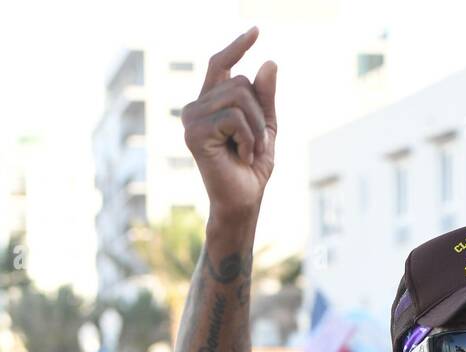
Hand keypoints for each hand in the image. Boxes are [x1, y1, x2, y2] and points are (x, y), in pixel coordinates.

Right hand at [182, 28, 276, 219]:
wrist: (242, 202)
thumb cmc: (251, 169)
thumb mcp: (265, 128)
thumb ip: (265, 98)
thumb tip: (269, 62)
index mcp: (210, 103)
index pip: (220, 65)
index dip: (237, 46)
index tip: (256, 30)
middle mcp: (196, 107)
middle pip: (240, 83)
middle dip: (260, 114)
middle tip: (256, 145)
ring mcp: (191, 118)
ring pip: (239, 98)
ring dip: (256, 129)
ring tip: (249, 152)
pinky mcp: (194, 132)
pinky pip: (234, 117)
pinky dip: (248, 138)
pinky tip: (242, 156)